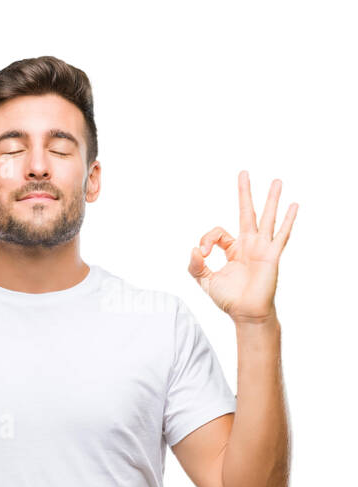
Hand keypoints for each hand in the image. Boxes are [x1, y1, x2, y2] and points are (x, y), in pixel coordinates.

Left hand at [188, 170, 296, 323]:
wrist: (246, 313)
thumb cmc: (230, 298)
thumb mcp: (205, 280)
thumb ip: (195, 266)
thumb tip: (194, 250)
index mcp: (234, 249)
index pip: (218, 232)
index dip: (207, 239)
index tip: (203, 254)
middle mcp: (249, 245)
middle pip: (247, 213)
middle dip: (244, 193)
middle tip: (243, 173)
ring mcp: (262, 248)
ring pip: (267, 218)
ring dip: (271, 199)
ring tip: (276, 181)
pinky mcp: (272, 255)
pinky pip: (281, 235)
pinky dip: (288, 220)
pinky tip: (294, 206)